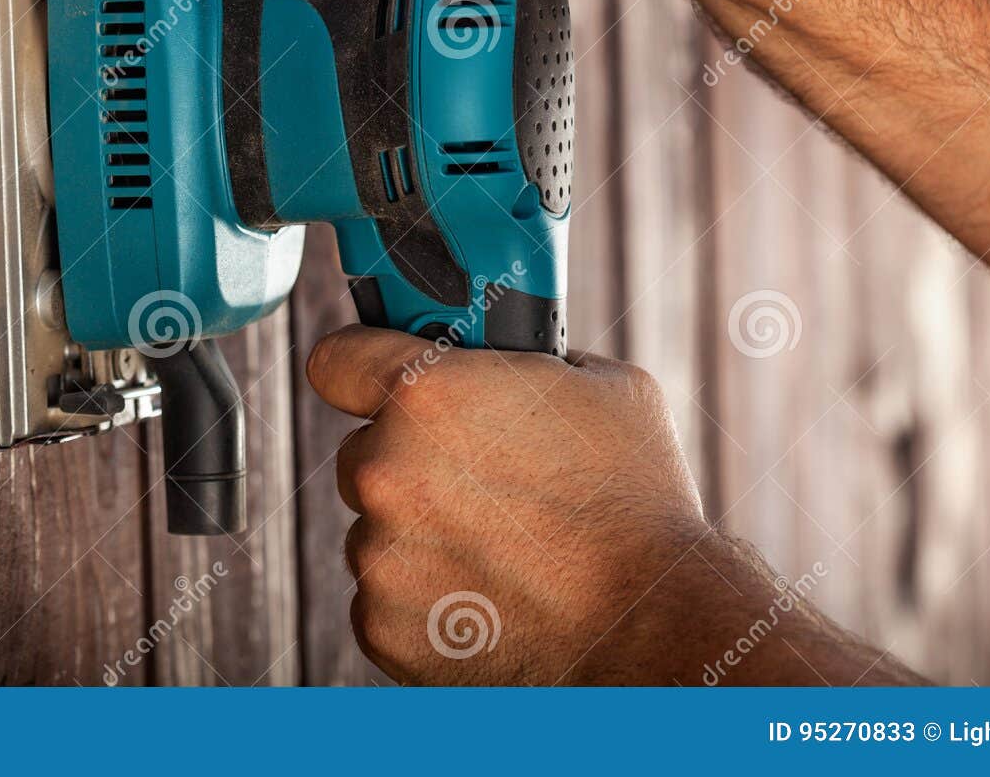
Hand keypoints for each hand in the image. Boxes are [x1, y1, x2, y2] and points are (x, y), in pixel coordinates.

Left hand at [306, 326, 708, 683]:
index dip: (359, 365)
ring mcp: (378, 555)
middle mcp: (385, 472)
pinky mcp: (381, 625)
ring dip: (420, 533)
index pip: (338, 359)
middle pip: (363, 453)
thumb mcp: (600, 387)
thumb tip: (503, 363)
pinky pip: (387, 596)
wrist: (651, 631)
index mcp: (428, 395)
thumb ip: (522, 365)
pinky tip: (491, 594)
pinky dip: (426, 596)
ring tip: (503, 548)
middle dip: (409, 462)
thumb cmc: (636, 508)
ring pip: (378, 529)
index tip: (370, 378)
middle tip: (481, 481)